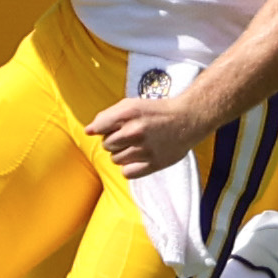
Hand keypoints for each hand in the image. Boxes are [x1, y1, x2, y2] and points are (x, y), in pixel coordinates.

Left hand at [84, 95, 211, 180]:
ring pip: (115, 159)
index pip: (99, 128)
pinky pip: (127, 172)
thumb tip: (88, 131)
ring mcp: (145, 149)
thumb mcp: (132, 105)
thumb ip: (108, 116)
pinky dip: (130, 167)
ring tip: (138, 146)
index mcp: (129, 112)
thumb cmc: (158, 112)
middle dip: (115, 141)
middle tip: (131, 136)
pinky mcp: (154, 164)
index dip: (104, 128)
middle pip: (107, 145)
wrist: (189, 119)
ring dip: (123, 154)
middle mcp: (135, 131)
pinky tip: (139, 159)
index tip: (116, 127)